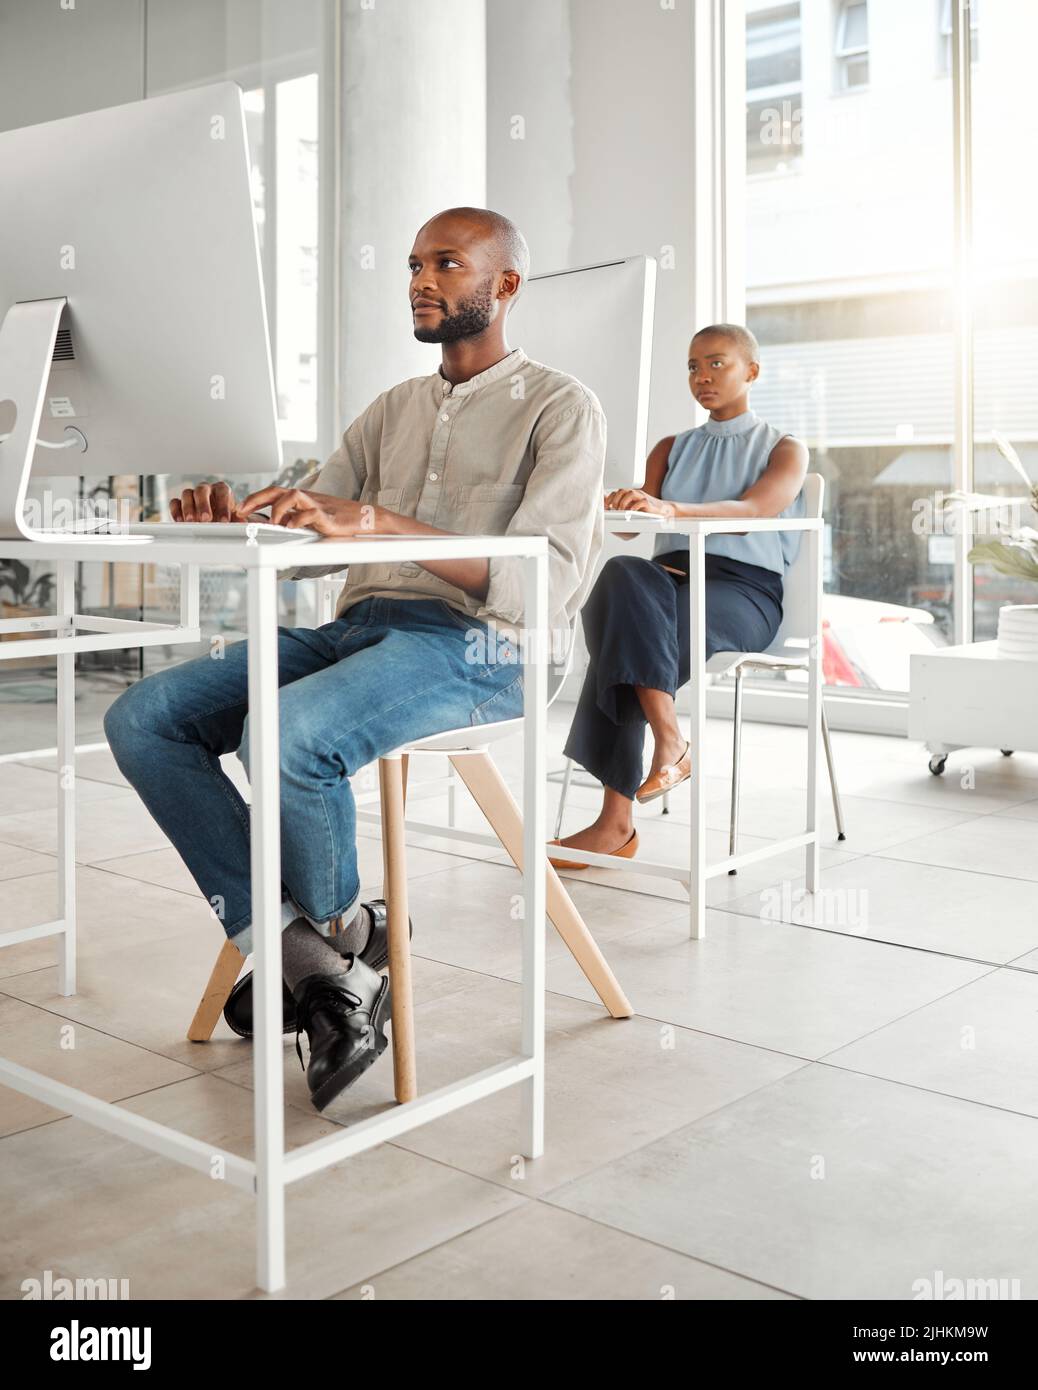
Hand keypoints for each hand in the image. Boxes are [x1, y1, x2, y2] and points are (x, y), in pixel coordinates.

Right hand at [169, 480, 238, 521]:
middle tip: (206, 519)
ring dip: (188, 508)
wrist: (217, 523)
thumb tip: (245, 527)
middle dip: (203, 505)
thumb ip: (239, 521)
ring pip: (187, 494)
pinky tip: (180, 521)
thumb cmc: (227, 519)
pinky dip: (176, 510)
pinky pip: (175, 502)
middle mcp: (206, 490)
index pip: (222, 491)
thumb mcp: (236, 520)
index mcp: (222, 490)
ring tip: (191, 521)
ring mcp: (192, 495)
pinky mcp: (180, 504)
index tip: (224, 521)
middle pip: (202, 490)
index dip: (223, 505)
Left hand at [232, 485, 378, 536]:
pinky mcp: (328, 516)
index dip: (256, 498)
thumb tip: (279, 526)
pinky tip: (291, 527)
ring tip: (272, 522)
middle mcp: (307, 498)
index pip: (275, 493)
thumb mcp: (314, 518)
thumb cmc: (341, 519)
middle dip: (257, 498)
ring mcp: (317, 505)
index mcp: (303, 499)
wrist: (366, 517)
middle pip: (278, 490)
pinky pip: (310, 514)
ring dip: (278, 508)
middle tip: (243, 510)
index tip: (241, 508)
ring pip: (293, 496)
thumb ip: (297, 519)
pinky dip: (298, 519)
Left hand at [604, 488, 674, 516]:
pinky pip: (641, 502)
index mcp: (630, 494)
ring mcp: (642, 497)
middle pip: (622, 490)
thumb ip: (621, 506)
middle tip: (613, 509)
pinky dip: (634, 507)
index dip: (610, 498)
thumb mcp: (631, 507)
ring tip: (621, 510)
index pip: (617, 492)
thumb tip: (608, 507)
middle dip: (615, 500)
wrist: (662, 510)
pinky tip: (630, 512)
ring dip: (623, 502)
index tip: (605, 505)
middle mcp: (635, 493)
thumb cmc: (646, 510)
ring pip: (630, 493)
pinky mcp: (648, 503)